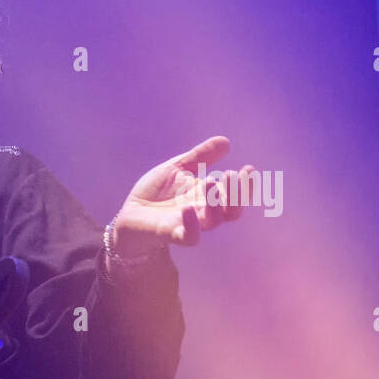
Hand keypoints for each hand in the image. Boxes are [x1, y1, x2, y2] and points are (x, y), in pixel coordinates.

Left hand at [112, 136, 253, 255]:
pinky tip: (187, 208)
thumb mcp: (178, 168)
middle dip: (236, 194)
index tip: (248, 169)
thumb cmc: (156, 192)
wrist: (129, 213)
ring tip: (209, 181)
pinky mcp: (170, 233)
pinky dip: (192, 226)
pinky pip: (188, 237)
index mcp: (207, 196)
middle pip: (231, 211)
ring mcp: (188, 224)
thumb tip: (225, 141)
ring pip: (213, 221)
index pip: (235, 195)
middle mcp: (202, 212)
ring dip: (216, 203)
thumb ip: (200, 156)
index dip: (245, 185)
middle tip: (231, 174)